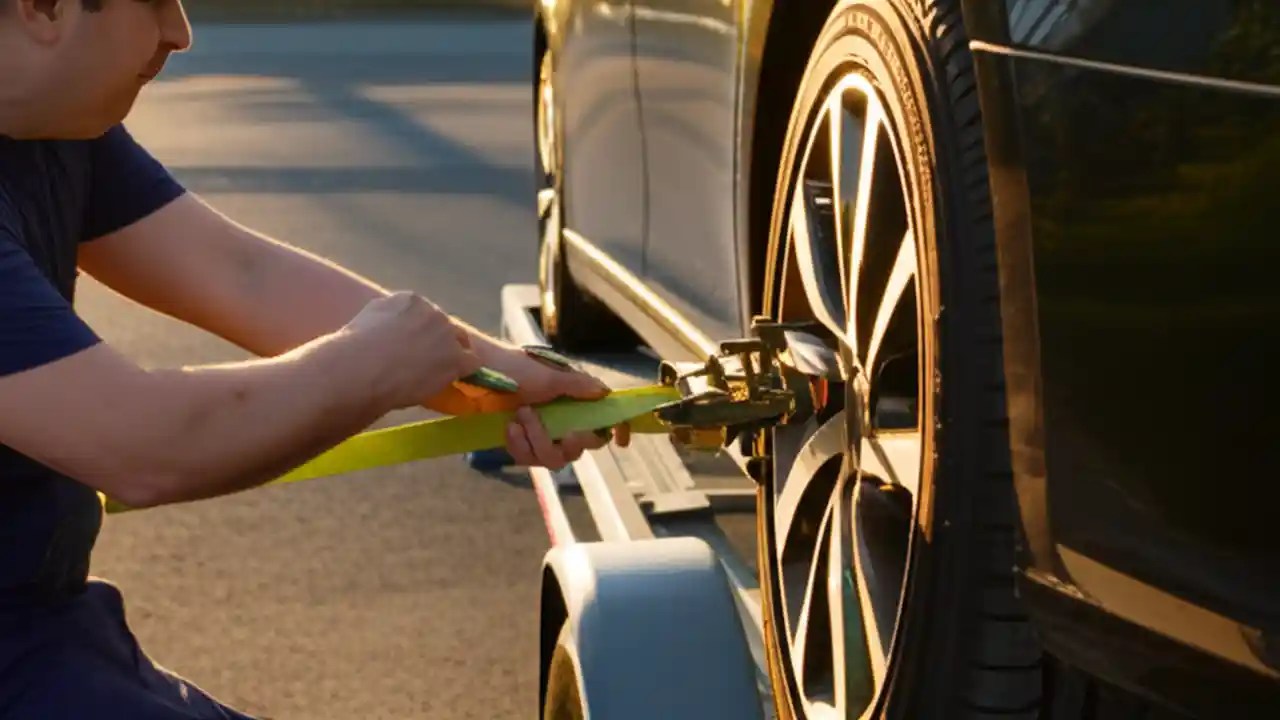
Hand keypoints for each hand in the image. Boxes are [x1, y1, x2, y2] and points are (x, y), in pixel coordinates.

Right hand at [343, 292, 481, 409]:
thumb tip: (392, 323)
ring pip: (460, 343)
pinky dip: (465, 370)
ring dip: (452, 355)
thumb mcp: (368, 317)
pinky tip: (455, 378)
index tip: (412, 344)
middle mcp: (432, 312)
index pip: (425, 313)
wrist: (362, 368)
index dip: (421, 331)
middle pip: (445, 326)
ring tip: (438, 372)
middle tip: (425, 361)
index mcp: (410, 300)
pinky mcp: (455, 358)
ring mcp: (446, 335)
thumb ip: (387, 315)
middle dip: (437, 342)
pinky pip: (472, 361)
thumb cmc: (354, 347)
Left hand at [427, 345, 631, 470]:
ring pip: (554, 458)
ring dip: (537, 441)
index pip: (604, 417)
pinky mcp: (518, 442)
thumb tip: (606, 393)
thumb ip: (579, 386)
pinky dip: (519, 446)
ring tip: (518, 419)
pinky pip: (529, 459)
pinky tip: (507, 429)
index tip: (621, 441)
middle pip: (580, 446)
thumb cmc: (510, 368)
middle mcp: (560, 416)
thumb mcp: (548, 374)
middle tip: (551, 426)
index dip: (616, 429)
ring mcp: (539, 431)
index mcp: (573, 397)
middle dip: (565, 439)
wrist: (469, 375)